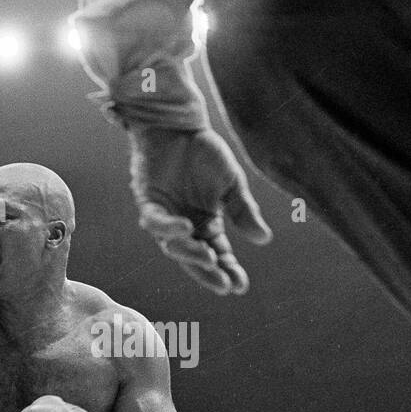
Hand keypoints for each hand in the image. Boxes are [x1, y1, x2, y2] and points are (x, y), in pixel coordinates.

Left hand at [128, 125, 271, 294]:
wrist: (179, 126)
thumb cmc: (205, 153)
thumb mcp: (231, 183)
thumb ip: (243, 210)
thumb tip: (263, 239)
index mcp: (207, 224)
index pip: (218, 254)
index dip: (228, 270)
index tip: (240, 285)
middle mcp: (185, 226)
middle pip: (194, 257)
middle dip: (207, 273)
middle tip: (223, 283)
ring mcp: (165, 216)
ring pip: (172, 245)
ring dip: (189, 253)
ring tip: (209, 257)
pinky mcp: (147, 201)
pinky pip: (154, 221)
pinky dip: (168, 227)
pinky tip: (186, 227)